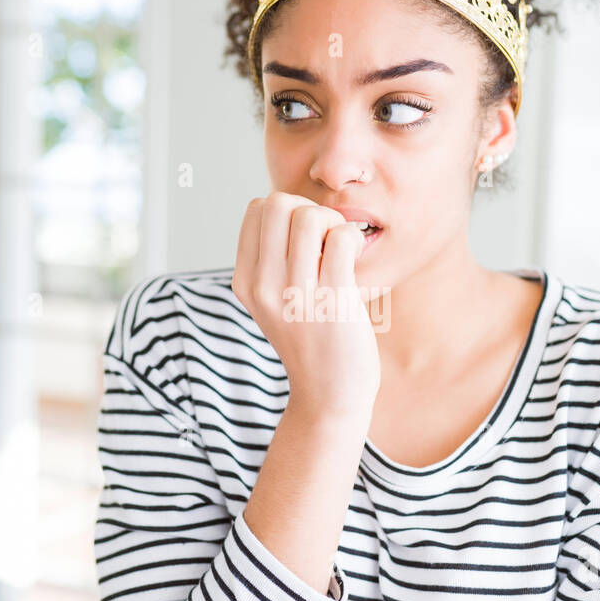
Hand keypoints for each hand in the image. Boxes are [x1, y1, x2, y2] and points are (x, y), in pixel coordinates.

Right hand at [232, 191, 380, 421]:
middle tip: (324, 241)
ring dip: (333, 224)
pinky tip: (354, 260)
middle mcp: (263, 287)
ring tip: (340, 252)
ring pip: (310, 217)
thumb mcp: (273, 302)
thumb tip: (293, 208)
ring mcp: (295, 295)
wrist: (330, 396)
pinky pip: (341, 238)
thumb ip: (272, 260)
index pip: (256, 210)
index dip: (286, 212)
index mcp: (245, 282)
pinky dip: (352, 239)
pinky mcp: (331, 302)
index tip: (304, 240)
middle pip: (279, 204)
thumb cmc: (311, 341)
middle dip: (308, 210)